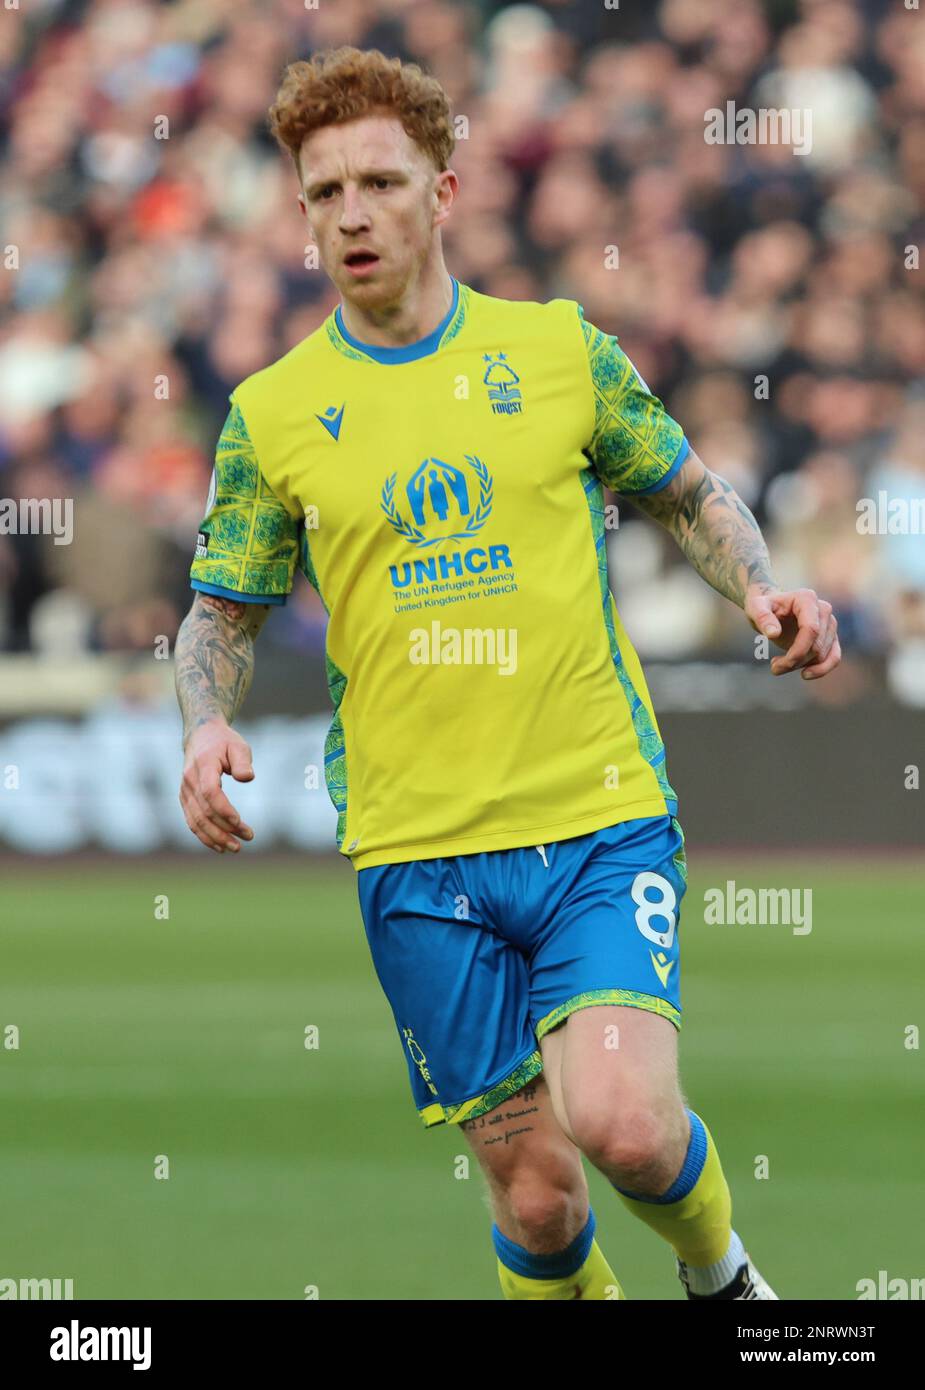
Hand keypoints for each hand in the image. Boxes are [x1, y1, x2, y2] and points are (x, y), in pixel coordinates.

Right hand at [180, 720, 255, 851]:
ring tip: (235, 848)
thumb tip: (247, 778)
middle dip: (225, 829)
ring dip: (215, 837)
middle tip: (248, 838)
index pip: (210, 792)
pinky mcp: (185, 799)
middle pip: (204, 811)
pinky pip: (192, 821)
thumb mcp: (238, 745)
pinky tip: (220, 846)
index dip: (224, 810)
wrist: (200, 737)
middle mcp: (190, 780)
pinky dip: (204, 836)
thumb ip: (243, 761)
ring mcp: (185, 791)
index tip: (240, 822)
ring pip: (196, 820)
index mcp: (203, 765)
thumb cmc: (224, 742)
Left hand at [745, 587, 841, 679]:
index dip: (798, 651)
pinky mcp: (831, 636)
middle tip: (774, 667)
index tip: (776, 664)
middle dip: (794, 662)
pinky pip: (834, 657)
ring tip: (778, 665)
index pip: (811, 629)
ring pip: (822, 655)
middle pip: (816, 645)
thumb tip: (774, 633)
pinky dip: (821, 670)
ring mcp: (830, 623)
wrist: (772, 608)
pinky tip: (804, 674)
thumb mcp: (755, 608)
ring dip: (800, 666)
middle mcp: (823, 609)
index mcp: (807, 599)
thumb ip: (762, 618)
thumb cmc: (764, 607)